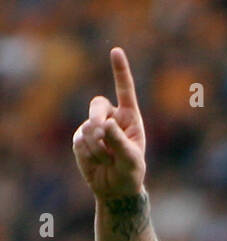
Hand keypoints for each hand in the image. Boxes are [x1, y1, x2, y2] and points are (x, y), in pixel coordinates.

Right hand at [72, 47, 146, 199]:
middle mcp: (111, 117)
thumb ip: (120, 142)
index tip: (116, 51)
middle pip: (98, 105)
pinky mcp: (80, 139)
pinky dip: (90, 155)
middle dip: (97, 119)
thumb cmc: (130, 172)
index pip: (125, 90)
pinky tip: (98, 163)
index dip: (120, 71)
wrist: (115, 189)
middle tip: (102, 134)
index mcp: (129, 118)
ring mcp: (94, 127)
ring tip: (109, 161)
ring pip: (88, 128)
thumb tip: (105, 125)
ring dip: (98, 149)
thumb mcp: (131, 160)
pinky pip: (80, 142)